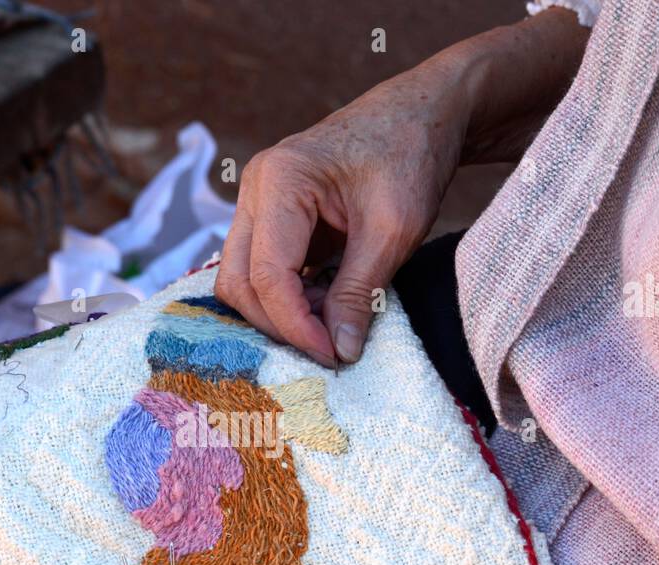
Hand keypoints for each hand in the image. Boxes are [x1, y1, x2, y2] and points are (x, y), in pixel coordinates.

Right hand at [214, 64, 464, 365]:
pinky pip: (262, 269)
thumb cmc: (411, 156)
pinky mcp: (271, 216)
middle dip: (279, 325)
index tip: (334, 356)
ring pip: (242, 279)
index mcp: (280, 181)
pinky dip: (289, 296)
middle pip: (238, 282)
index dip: (295, 326)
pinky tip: (329, 303)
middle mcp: (255, 188)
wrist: (420, 114)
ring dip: (281, 313)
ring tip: (333, 324)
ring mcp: (257, 201)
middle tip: (330, 349)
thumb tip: (340, 352)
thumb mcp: (393, 230)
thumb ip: (360, 293)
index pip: (268, 275)